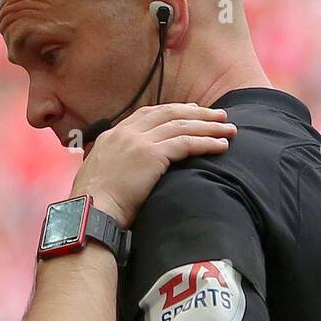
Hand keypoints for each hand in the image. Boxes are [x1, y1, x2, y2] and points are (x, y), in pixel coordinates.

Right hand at [74, 102, 235, 224]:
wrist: (92, 210)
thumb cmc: (95, 203)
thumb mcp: (99, 175)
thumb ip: (115, 164)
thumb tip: (126, 171)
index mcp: (112, 135)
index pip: (147, 114)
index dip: (173, 111)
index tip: (191, 111)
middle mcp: (126, 133)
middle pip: (169, 113)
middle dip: (197, 113)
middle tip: (218, 115)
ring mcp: (139, 141)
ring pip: (182, 126)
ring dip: (209, 126)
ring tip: (228, 129)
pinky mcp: (152, 155)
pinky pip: (186, 143)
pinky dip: (206, 143)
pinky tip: (221, 145)